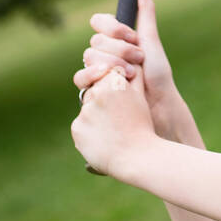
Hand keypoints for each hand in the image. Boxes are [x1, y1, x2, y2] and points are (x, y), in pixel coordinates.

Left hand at [71, 63, 155, 178]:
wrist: (137, 156)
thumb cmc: (142, 126)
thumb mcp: (141, 97)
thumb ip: (133, 77)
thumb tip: (129, 64)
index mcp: (112, 83)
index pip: (104, 76)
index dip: (111, 88)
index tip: (119, 101)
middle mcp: (96, 94)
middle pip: (93, 93)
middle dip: (102, 103)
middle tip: (117, 118)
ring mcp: (85, 112)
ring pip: (88, 110)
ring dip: (96, 118)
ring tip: (113, 132)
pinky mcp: (77, 129)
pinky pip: (81, 127)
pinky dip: (90, 132)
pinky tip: (104, 140)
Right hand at [73, 0, 183, 139]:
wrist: (158, 106)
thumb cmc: (158, 75)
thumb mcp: (152, 42)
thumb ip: (146, 14)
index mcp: (118, 40)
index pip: (100, 22)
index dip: (114, 28)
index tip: (132, 37)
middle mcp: (105, 53)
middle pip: (97, 40)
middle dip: (119, 50)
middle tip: (139, 60)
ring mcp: (97, 70)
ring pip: (89, 56)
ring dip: (111, 64)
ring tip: (130, 75)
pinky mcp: (92, 88)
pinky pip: (81, 77)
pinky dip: (93, 75)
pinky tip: (109, 79)